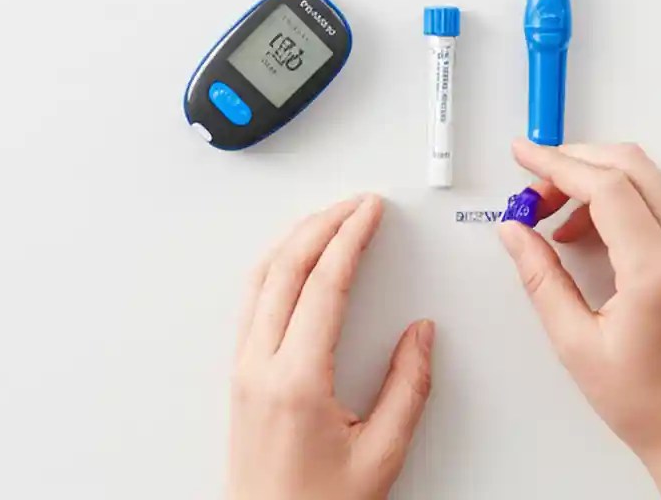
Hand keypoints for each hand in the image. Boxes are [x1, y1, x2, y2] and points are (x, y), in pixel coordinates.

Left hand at [229, 195, 434, 499]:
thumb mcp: (381, 455)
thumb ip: (408, 389)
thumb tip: (420, 336)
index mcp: (296, 382)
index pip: (324, 286)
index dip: (350, 238)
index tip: (370, 212)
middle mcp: (260, 369)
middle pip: (285, 270)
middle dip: (322, 224)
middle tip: (355, 204)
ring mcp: (243, 371)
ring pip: (259, 281)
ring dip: (293, 240)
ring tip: (326, 219)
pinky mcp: (239, 379)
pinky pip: (252, 303)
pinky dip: (276, 267)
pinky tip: (293, 261)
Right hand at [498, 140, 660, 498]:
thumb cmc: (645, 401)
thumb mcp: (576, 343)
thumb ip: (541, 278)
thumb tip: (515, 231)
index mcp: (657, 271)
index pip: (607, 187)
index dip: (558, 164)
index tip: (524, 155)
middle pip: (631, 166)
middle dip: (575, 162)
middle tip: (534, 186)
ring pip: (646, 179)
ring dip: (596, 180)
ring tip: (552, 216)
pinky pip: (657, 203)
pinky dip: (617, 199)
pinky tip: (585, 230)